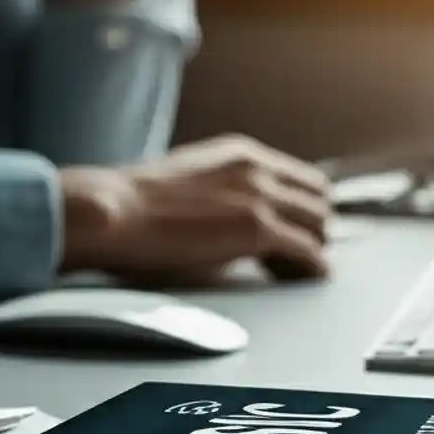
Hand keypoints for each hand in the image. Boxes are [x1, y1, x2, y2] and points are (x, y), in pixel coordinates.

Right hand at [59, 135, 332, 282]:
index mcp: (242, 154)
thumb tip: (226, 220)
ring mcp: (261, 197)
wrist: (113, 212)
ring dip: (313, 248)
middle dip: (314, 227)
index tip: (295, 231)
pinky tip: (308, 279)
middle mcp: (258, 168)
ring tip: (296, 271)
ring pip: (319, 224)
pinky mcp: (257, 229)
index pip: (300, 178)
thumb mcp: (188, 185)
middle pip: (319, 198)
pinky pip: (307, 251)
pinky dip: (313, 267)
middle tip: (301, 255)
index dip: (302, 208)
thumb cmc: (134, 208)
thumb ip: (219, 193)